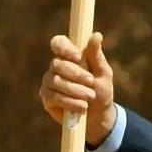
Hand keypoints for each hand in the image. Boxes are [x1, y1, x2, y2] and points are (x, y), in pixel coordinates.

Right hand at [39, 32, 115, 146]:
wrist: (100, 117)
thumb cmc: (101, 92)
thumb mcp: (103, 74)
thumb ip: (97, 56)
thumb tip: (96, 35)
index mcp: (69, 57)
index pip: (58, 43)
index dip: (64, 48)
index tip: (77, 57)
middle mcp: (56, 67)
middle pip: (57, 64)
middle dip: (76, 74)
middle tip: (91, 83)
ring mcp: (49, 82)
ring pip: (56, 81)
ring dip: (76, 90)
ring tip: (90, 97)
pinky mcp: (47, 98)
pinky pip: (54, 96)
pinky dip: (70, 102)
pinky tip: (82, 107)